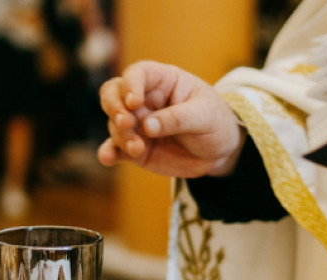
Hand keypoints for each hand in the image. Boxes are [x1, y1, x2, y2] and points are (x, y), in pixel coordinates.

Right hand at [98, 61, 244, 177]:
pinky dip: (108, 153)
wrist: (219, 151)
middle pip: (113, 94)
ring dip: (121, 136)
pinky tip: (107, 158)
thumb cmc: (215, 122)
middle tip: (126, 123)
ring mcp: (137, 124)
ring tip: (137, 148)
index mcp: (162, 81)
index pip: (137, 74)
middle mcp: (143, 100)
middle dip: (114, 107)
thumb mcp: (205, 116)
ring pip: (114, 124)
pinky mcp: (134, 148)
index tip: (134, 102)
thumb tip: (147, 126)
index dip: (130, 85)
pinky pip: (116, 149)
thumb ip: (177, 118)